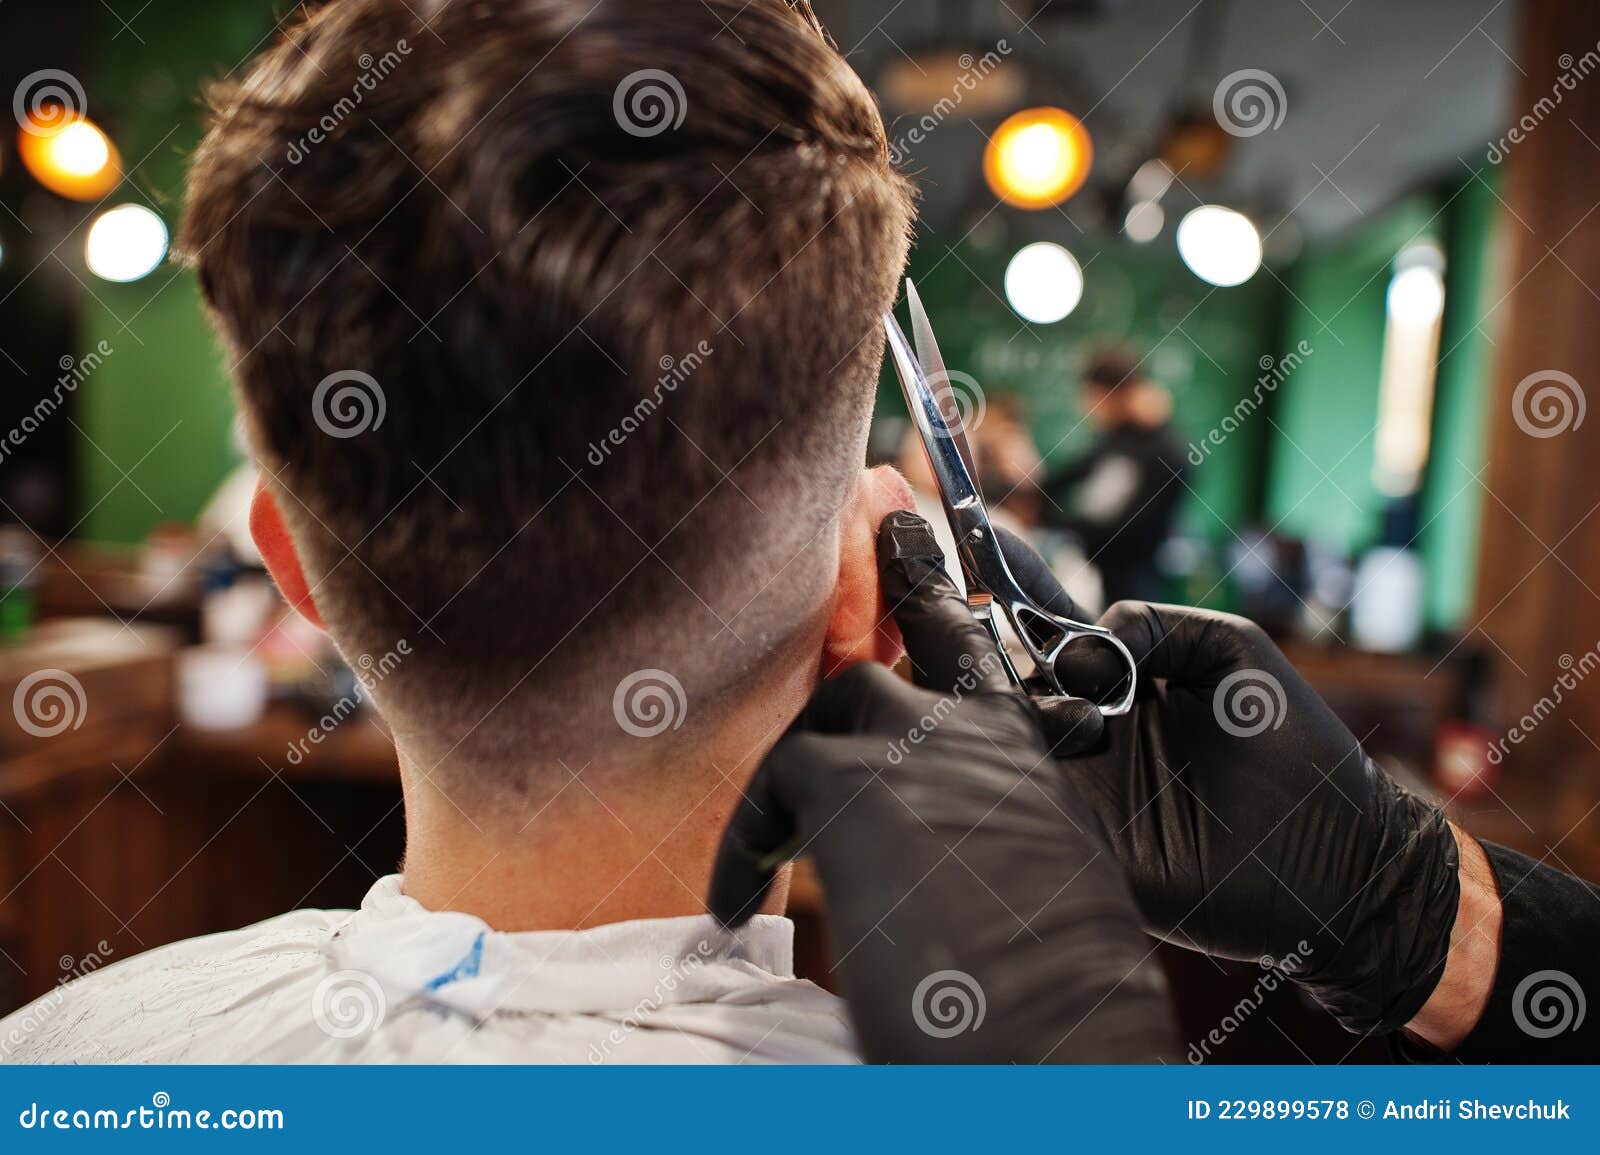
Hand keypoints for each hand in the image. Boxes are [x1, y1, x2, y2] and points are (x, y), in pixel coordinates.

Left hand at [707, 512, 1176, 1062]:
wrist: (1049, 1043)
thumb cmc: (1050, 1001)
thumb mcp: (1027, 885)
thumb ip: (980, 831)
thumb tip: (938, 850)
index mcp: (1027, 762)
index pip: (974, 650)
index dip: (932, 587)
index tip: (904, 533)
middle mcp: (980, 734)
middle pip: (912, 632)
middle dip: (877, 579)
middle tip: (864, 516)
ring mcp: (918, 742)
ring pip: (838, 701)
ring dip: (801, 756)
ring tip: (766, 807)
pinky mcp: (851, 777)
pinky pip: (773, 779)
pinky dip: (745, 843)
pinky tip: (733, 897)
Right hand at [998, 529, 1461, 1033]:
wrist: (1337, 852)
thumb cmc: (1295, 746)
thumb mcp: (1231, 650)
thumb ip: (1152, 621)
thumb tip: (1078, 647)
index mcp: (1114, 678)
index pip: (1043, 621)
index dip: (1006, 580)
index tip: (973, 533)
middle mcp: (1081, 727)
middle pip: (1003, 678)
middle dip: (970, 640)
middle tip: (955, 612)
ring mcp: (1077, 786)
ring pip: (1004, 738)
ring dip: (1005, 708)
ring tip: (1055, 704)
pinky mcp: (1082, 843)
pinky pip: (1030, 806)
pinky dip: (1016, 776)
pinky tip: (1024, 747)